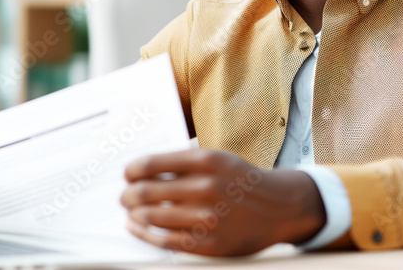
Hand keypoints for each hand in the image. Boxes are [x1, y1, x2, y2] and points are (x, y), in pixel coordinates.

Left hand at [120, 149, 324, 255]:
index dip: (132, 170)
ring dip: (134, 213)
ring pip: (153, 216)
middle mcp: (206, 188)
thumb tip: (141, 170)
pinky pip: (166, 240)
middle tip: (124, 196)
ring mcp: (208, 217)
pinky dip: (145, 233)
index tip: (127, 174)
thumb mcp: (217, 159)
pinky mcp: (209, 242)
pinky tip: (137, 227)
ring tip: (130, 211)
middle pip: (147, 191)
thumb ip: (183, 164)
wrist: (278, 207)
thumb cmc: (239, 180)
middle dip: (128, 194)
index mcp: (206, 161)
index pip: (153, 164)